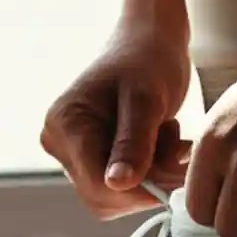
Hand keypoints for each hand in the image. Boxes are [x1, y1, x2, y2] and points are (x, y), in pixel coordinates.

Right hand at [41, 29, 191, 218]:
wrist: (149, 39)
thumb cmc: (148, 58)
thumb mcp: (146, 99)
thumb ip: (133, 143)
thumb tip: (117, 185)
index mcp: (64, 126)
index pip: (98, 186)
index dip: (141, 189)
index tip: (176, 166)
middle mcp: (59, 143)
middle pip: (104, 196)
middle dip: (148, 181)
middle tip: (176, 145)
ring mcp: (73, 152)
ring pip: (116, 195)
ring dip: (152, 174)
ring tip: (167, 135)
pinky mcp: (90, 156)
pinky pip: (120, 185)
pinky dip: (149, 170)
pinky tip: (159, 140)